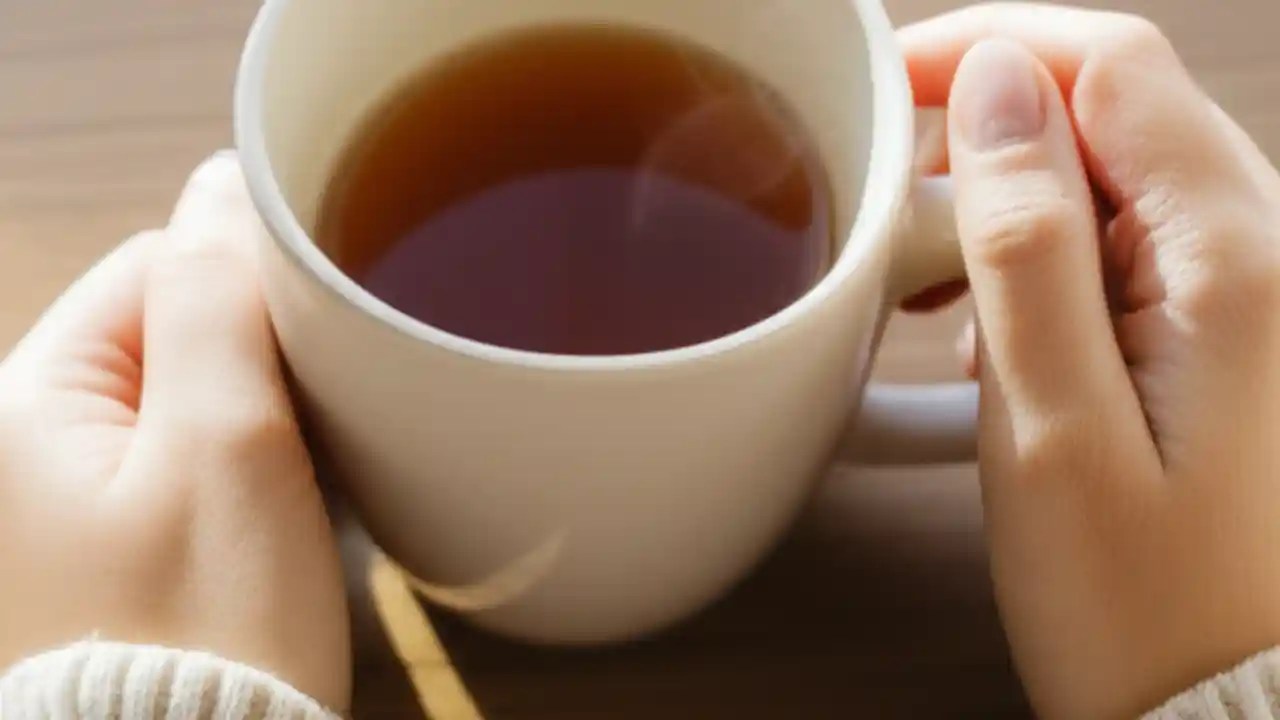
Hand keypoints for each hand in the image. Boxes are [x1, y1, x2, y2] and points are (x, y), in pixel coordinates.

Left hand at [0, 153, 350, 709]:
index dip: (252, 297)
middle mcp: (21, 448)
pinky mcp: (107, 552)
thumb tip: (224, 179)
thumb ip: (218, 298)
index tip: (320, 356)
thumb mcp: (226, 445)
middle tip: (315, 437)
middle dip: (258, 367)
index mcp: (22, 405)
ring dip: (257, 424)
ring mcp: (61, 508)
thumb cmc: (211, 629)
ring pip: (187, 402)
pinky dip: (242, 477)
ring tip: (303, 490)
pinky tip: (279, 523)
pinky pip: (185, 466)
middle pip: (170, 335)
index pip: (152, 270)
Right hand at [901, 5, 1279, 718]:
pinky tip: (986, 325)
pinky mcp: (1219, 331)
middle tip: (888, 185)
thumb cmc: (1137, 601)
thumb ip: (1027, 245)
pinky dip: (1039, 254)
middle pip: (1114, 105)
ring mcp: (1249, 290)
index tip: (889, 86)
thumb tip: (995, 88)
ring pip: (1112, 171)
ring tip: (926, 274)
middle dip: (988, 119)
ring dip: (1006, 194)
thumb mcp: (1050, 425)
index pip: (1111, 65)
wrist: (1218, 705)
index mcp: (1234, 258)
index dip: (991, 48)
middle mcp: (1264, 251)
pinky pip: (1124, 242)